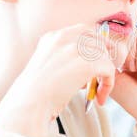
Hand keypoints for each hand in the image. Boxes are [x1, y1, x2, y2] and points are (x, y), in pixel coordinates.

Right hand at [0, 24, 115, 136]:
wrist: (28, 105)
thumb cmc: (36, 93)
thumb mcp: (48, 66)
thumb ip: (65, 58)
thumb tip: (90, 61)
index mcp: (53, 37)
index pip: (84, 31)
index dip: (95, 45)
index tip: (99, 60)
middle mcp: (64, 38)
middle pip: (98, 41)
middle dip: (104, 57)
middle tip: (102, 76)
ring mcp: (75, 49)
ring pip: (105, 56)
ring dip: (106, 74)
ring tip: (97, 91)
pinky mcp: (86, 64)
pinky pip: (109, 69)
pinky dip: (108, 84)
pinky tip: (99, 98)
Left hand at [110, 32, 136, 135]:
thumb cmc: (134, 101)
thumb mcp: (113, 80)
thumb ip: (107, 60)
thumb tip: (101, 41)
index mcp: (128, 58)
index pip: (122, 38)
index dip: (120, 47)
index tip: (120, 66)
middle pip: (133, 35)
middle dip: (131, 53)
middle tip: (132, 71)